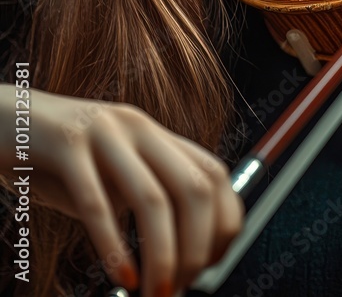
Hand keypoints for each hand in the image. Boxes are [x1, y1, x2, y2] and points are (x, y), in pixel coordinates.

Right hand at [0, 85, 242, 295]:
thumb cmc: (53, 159)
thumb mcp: (109, 176)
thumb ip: (142, 199)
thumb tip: (180, 254)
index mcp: (154, 134)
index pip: (214, 174)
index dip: (223, 222)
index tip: (214, 263)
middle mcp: (138, 127)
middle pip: (194, 188)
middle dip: (197, 246)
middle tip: (183, 285)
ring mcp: (104, 131)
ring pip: (153, 199)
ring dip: (163, 254)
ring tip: (157, 290)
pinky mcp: (65, 143)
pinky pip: (96, 201)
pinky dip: (113, 245)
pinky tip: (120, 275)